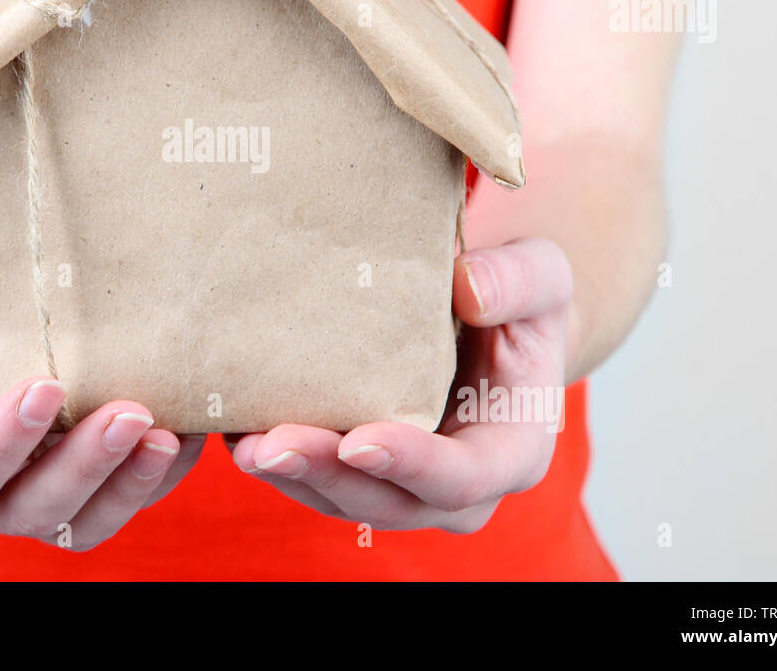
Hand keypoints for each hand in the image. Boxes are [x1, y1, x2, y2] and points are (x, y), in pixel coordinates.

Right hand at [0, 249, 205, 550]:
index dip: (0, 445)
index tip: (46, 386)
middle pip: (28, 510)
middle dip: (84, 469)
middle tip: (132, 413)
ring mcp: (24, 490)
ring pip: (80, 522)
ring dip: (128, 486)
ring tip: (170, 435)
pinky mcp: (73, 478)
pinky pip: (118, 498)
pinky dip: (156, 475)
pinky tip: (189, 427)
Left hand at [226, 237, 570, 532]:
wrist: (487, 316)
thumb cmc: (516, 298)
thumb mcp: (540, 273)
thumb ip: (517, 280)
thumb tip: (466, 288)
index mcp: (512, 450)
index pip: (463, 476)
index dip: (411, 465)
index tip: (357, 439)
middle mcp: (459, 486)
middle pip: (391, 502)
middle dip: (328, 476)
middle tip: (271, 445)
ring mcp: (405, 484)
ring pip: (344, 499)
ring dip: (291, 476)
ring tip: (240, 444)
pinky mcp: (361, 468)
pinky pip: (317, 479)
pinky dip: (278, 460)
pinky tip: (235, 430)